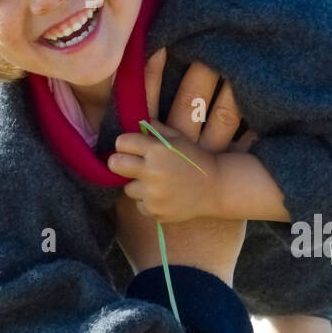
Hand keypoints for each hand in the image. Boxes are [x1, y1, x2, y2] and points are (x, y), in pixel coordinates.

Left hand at [111, 52, 254, 272]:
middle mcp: (153, 172)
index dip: (125, 144)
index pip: (121, 142)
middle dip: (120, 163)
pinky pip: (140, 205)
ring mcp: (154, 194)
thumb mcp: (177, 138)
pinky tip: (164, 196)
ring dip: (138, 185)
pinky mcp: (155, 212)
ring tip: (157, 182)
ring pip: (128, 188)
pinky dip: (148, 203)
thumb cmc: (195, 158)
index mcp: (157, 150)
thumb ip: (154, 128)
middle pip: (114, 164)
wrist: (217, 187)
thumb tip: (132, 120)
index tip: (132, 147)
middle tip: (131, 165)